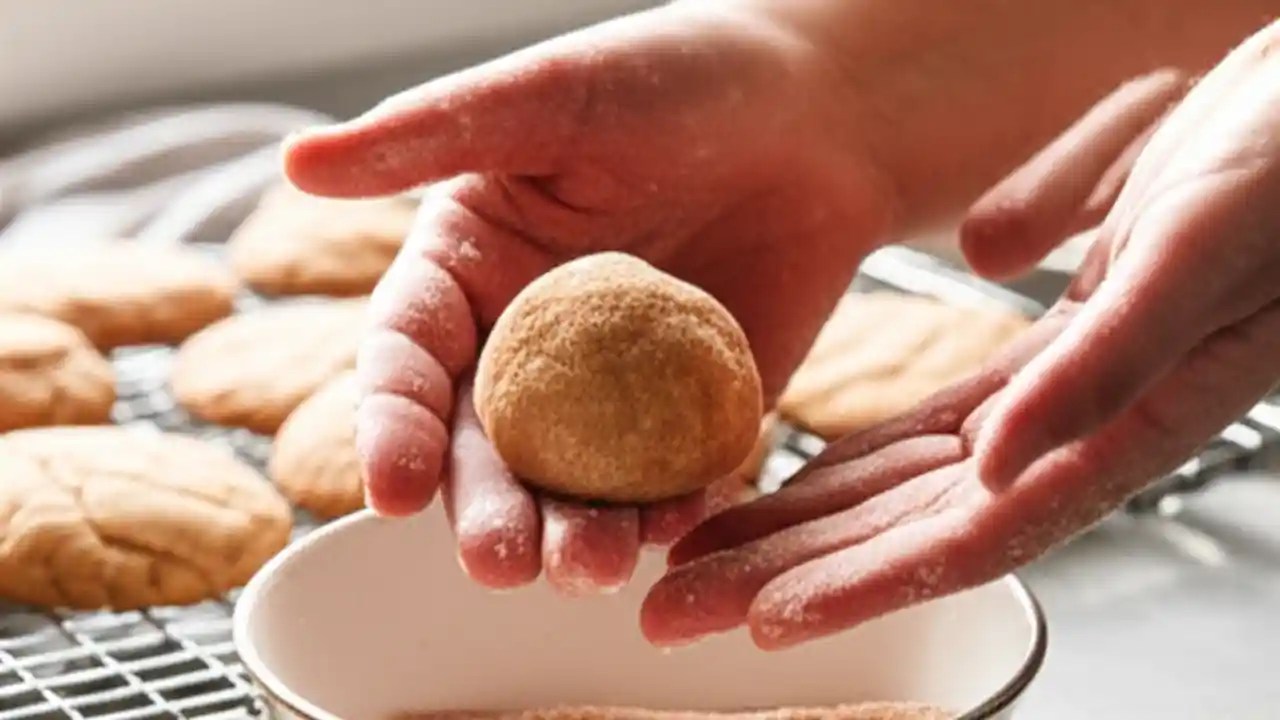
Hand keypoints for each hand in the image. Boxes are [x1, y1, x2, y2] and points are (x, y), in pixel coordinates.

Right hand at [282, 2, 893, 593]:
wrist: (819, 110)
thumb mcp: (547, 97)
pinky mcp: (693, 412)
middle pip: (485, 447)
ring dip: (573, 533)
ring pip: (571, 481)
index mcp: (470, 271)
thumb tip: (295, 163)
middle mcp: (529, 343)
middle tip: (501, 561)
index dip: (392, 426)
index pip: (409, 360)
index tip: (393, 490)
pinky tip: (671, 532)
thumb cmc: (674, 78)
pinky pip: (671, 478)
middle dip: (484, 510)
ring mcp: (614, 388)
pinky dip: (668, 510)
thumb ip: (427, 135)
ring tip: (591, 567)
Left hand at [642, 21, 1279, 648]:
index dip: (861, 585)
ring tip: (705, 558)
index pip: (965, 538)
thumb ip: (1103, 364)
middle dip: (790, 574)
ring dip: (800, 528)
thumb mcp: (1195, 252)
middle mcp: (1071, 429)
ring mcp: (1049, 396)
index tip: (762, 619)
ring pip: (901, 485)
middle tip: (682, 607)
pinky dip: (853, 460)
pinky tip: (790, 483)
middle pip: (906, 529)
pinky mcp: (1036, 351)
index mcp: (1116, 427)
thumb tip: (1000, 464)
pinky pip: (926, 426)